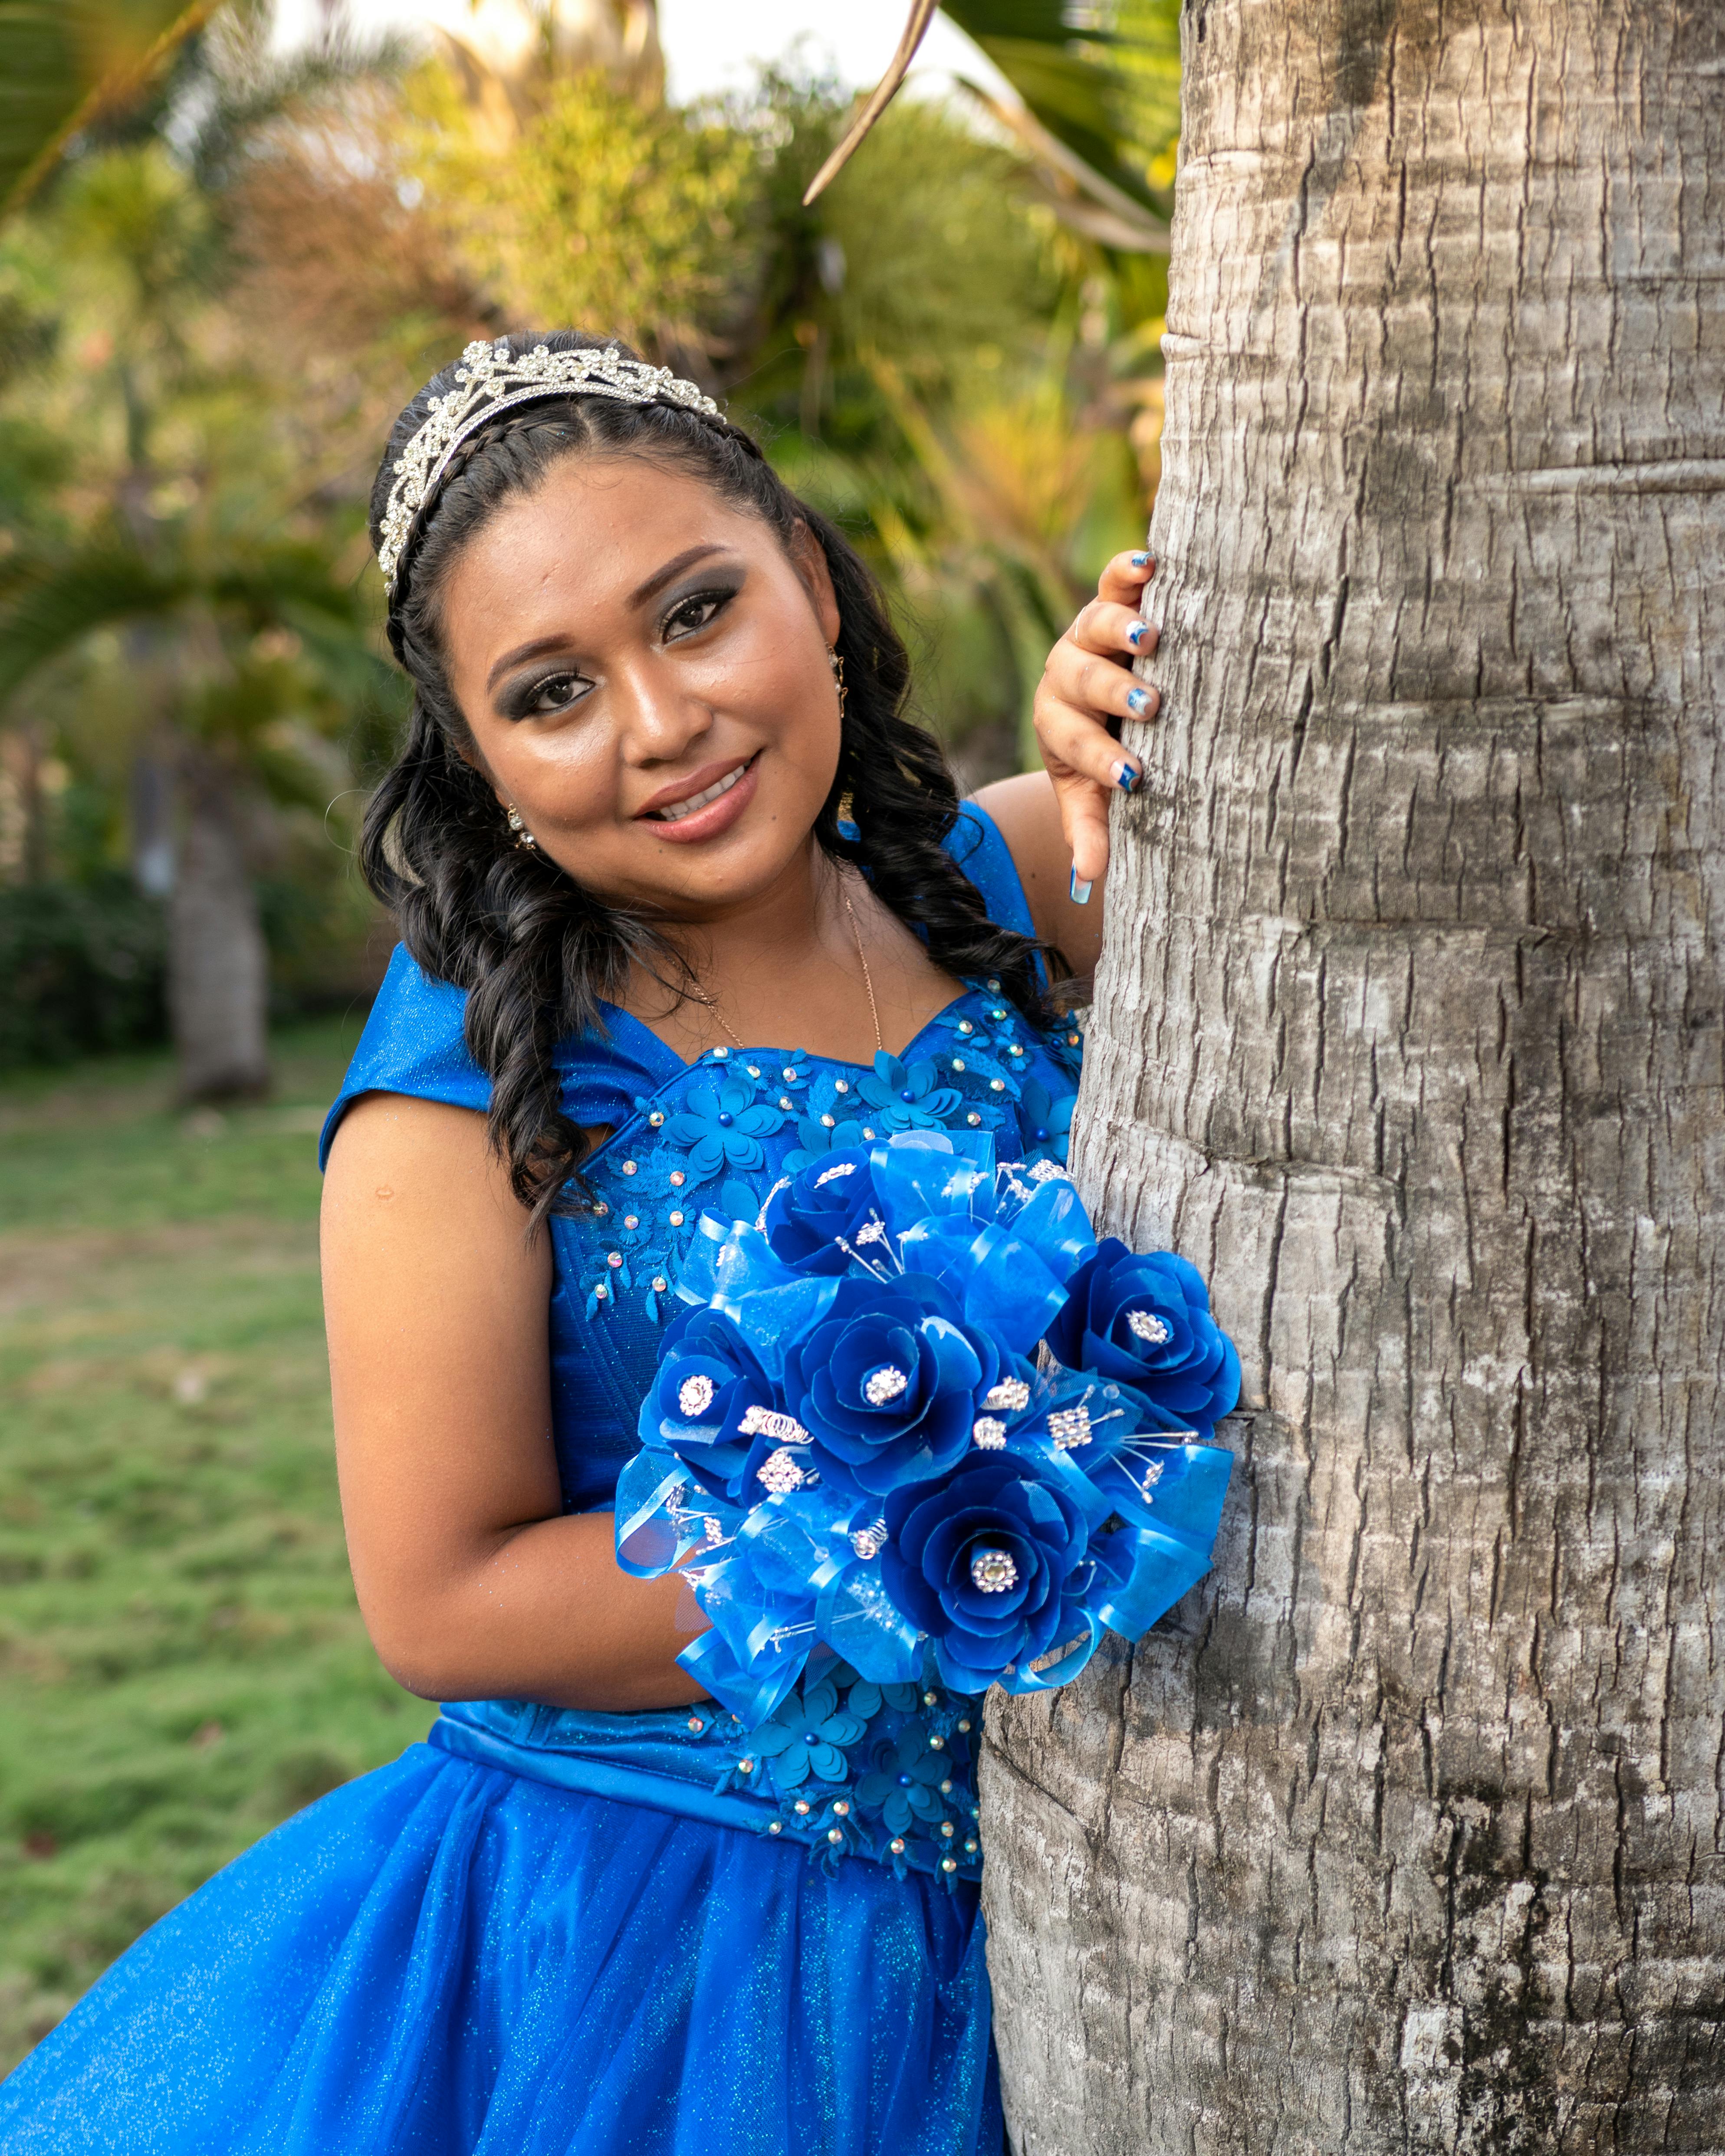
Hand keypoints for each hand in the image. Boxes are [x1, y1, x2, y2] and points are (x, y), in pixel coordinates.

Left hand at [1031, 550, 1160, 896]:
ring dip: (1123, 629)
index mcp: (1057, 722)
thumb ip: (1088, 828)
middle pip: (1086, 682)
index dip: (1101, 761)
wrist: (1096, 695)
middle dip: (1115, 695)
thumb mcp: (1088, 792)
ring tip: (1151, 635)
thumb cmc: (1099, 753)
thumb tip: (1086, 882)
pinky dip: (1128, 569)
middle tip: (1147, 706)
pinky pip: (1114, 580)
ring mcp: (1085, 632)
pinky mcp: (1109, 597)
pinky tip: (1150, 563)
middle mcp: (1065, 673)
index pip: (1076, 742)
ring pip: (1097, 625)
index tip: (1133, 777)